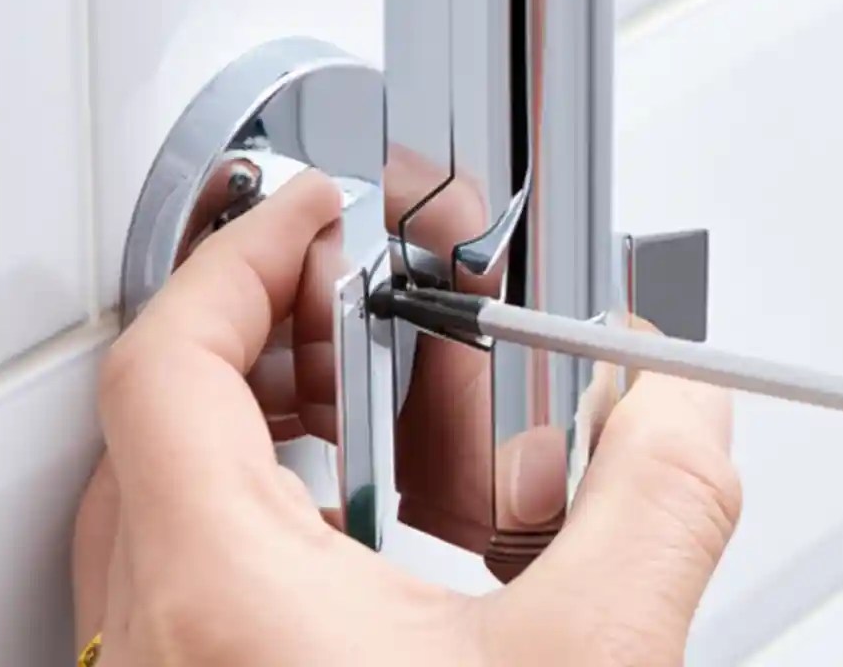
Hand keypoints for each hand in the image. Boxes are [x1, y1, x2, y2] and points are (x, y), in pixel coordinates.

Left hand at [73, 172, 741, 664]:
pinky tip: (380, 548)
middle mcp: (160, 643)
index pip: (175, 363)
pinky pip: (198, 576)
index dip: (244, 260)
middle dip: (274, 338)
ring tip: (377, 417)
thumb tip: (682, 402)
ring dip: (273, 430)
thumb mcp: (596, 662)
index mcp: (226, 602)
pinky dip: (275, 517)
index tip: (309, 219)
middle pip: (169, 421)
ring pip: (174, 501)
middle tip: (358, 310)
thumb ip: (661, 501)